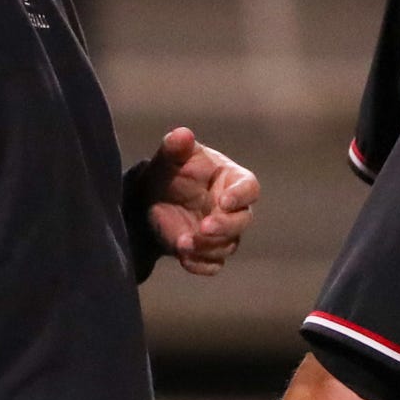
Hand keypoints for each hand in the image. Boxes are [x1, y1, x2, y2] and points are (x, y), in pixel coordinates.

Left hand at [142, 127, 259, 275]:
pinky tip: (184, 259)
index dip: (241, 195)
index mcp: (232, 180)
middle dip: (226, 226)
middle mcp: (233, 209)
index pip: (249, 187)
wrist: (150, 198)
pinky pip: (213, 264)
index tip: (224, 200)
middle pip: (243, 221)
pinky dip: (201, 265)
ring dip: (208, 247)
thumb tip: (183, 134)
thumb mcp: (169, 156)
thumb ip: (176, 146)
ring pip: (228, 246)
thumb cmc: (169, 170)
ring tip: (183, 243)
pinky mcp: (207, 251)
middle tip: (204, 227)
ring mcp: (222, 233)